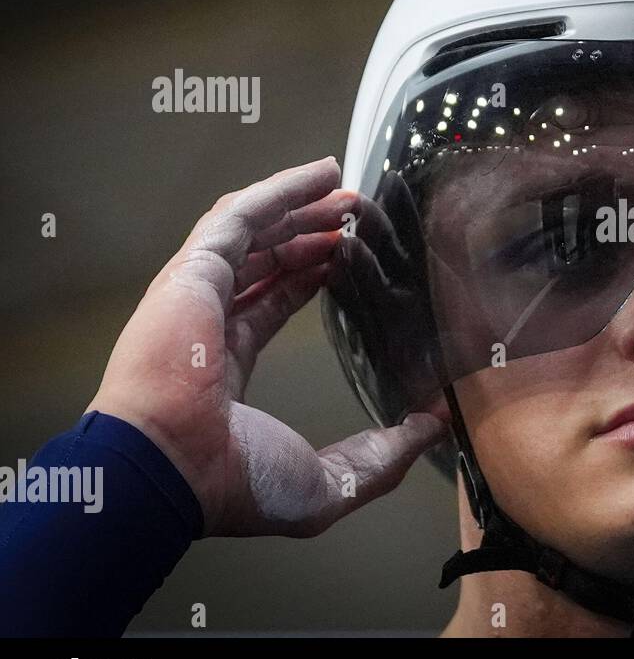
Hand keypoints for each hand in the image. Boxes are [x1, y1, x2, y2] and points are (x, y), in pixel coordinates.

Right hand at [86, 157, 444, 537]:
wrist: (174, 470)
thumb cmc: (234, 483)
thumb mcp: (331, 482)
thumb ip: (385, 455)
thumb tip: (433, 426)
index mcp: (225, 369)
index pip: (269, 304)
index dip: (308, 277)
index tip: (344, 257)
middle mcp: (207, 324)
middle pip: (262, 259)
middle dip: (310, 232)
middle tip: (353, 216)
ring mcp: (197, 293)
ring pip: (253, 231)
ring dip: (301, 205)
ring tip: (345, 188)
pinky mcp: (194, 270)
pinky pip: (241, 216)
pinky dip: (280, 191)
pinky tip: (319, 175)